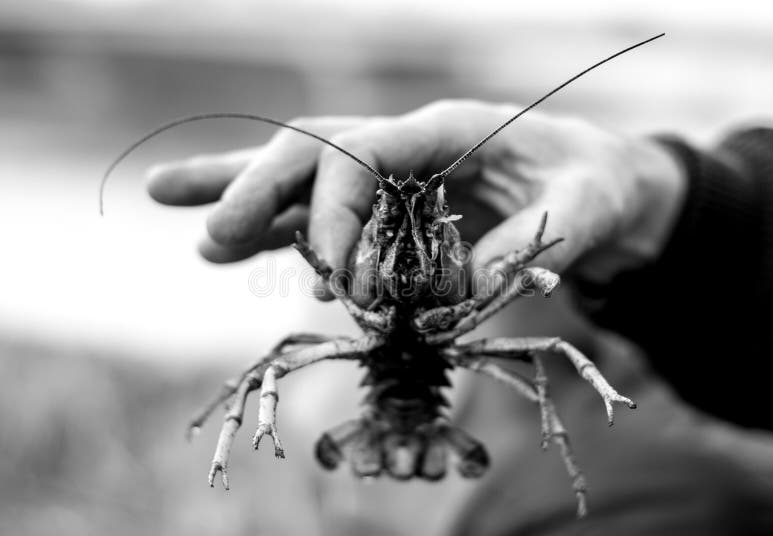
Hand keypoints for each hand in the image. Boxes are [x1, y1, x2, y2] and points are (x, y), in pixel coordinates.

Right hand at [146, 100, 685, 295]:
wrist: (599, 181)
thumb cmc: (594, 187)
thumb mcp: (583, 213)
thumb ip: (524, 249)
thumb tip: (452, 295)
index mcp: (449, 128)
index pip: (364, 152)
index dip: (334, 213)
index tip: (334, 281)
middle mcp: (407, 141)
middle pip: (314, 150)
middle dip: (257, 190)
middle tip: (211, 238)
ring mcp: (393, 169)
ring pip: (301, 170)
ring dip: (240, 191)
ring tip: (173, 206)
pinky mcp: (390, 200)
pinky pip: (320, 207)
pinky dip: (276, 226)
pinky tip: (231, 243)